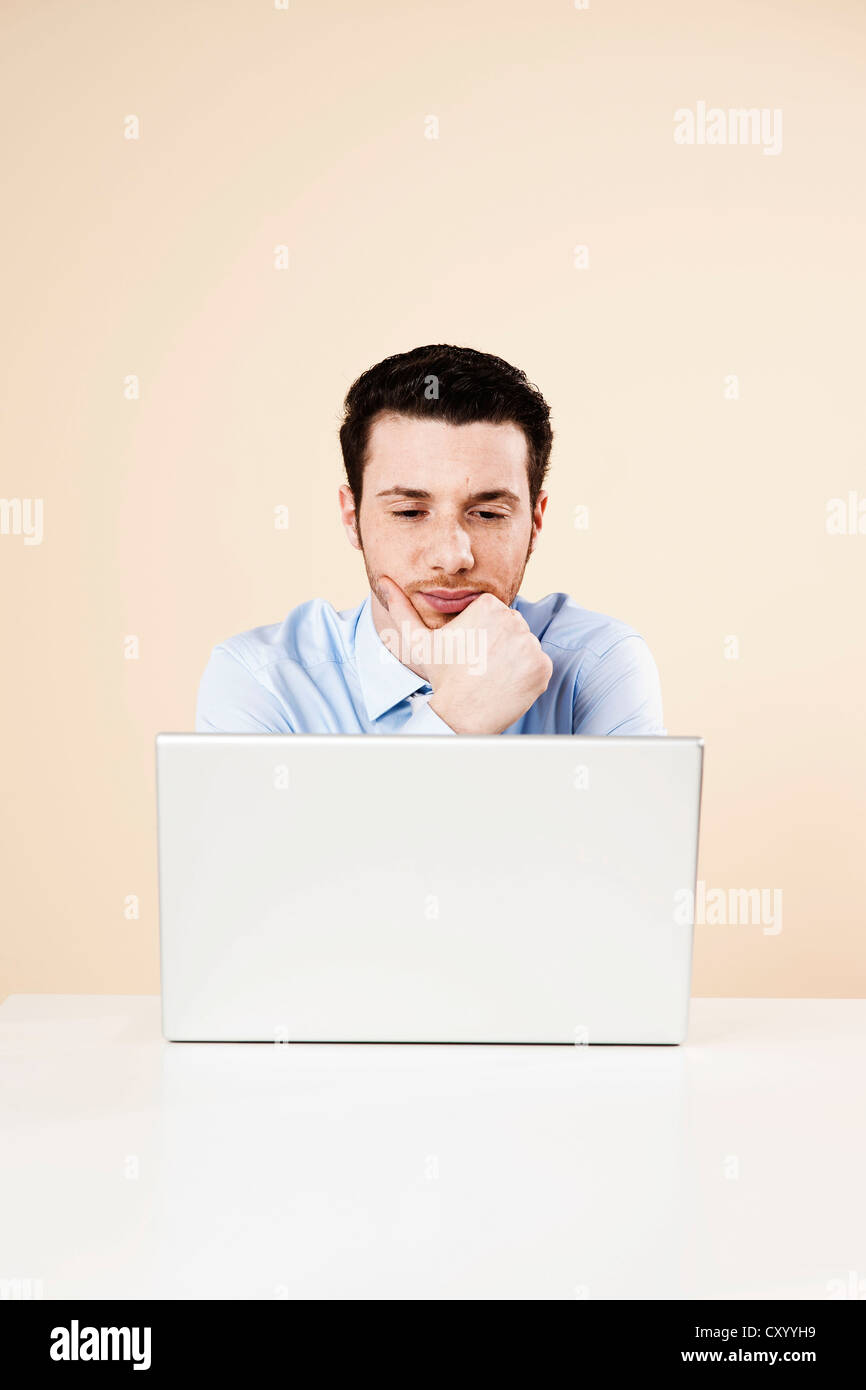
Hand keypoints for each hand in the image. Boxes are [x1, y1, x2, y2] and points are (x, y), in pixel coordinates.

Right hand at [378, 577, 552, 733]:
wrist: (461, 715)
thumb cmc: (442, 676)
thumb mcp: (419, 640)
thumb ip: (402, 608)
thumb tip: (383, 581)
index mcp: (487, 606)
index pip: (495, 614)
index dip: (482, 634)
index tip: (470, 651)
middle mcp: (513, 619)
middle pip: (513, 627)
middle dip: (500, 644)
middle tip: (480, 665)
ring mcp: (530, 644)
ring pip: (526, 646)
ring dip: (514, 660)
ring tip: (492, 675)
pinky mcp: (543, 666)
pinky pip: (539, 665)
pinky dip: (528, 676)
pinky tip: (507, 684)